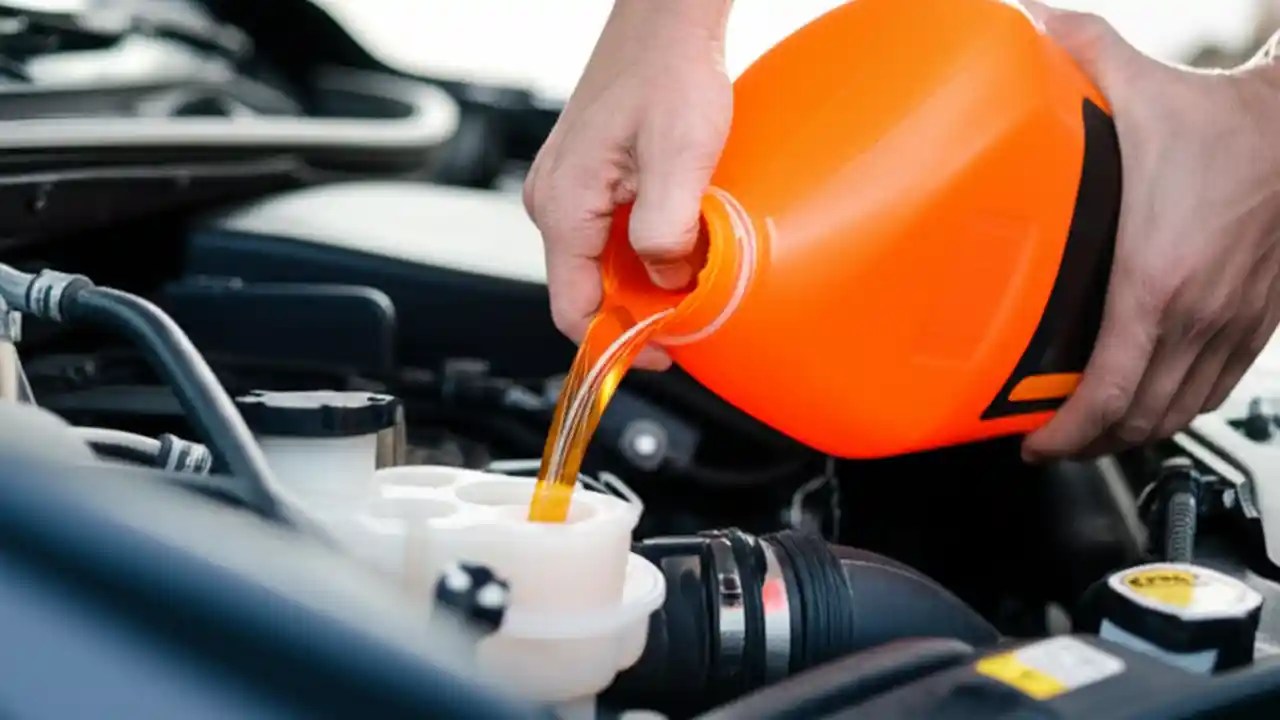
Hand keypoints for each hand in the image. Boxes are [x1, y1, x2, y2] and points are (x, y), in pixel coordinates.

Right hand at [522, 0, 733, 369]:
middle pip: (587, 290)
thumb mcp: (679, 156)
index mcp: (562, 205)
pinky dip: (641, 251)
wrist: (666, 20)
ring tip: (690, 275)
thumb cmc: (668, 71)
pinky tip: (678, 241)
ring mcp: (565, 188)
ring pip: (600, 264)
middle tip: (690, 313)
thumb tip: (667, 279)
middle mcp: (551, 200)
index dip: (619, 344)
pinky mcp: (586, 178)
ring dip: (644, 280)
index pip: (575, 310)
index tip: (664, 352)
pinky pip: (607, 236)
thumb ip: (667, 231)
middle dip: (637, 312)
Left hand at [1021, 1, 1279, 461]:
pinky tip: (1150, 401)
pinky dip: (1176, 407)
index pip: (1110, 391)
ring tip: (1090, 433)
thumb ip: (1071, 54)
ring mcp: (1233, 324)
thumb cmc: (1227, 121)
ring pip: (1180, 412)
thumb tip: (1019, 24)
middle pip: (1141, 419)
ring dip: (1132, 433)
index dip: (1066, 433)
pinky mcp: (1258, 321)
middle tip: (1049, 443)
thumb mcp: (1138, 83)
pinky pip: (1215, 387)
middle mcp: (1198, 316)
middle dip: (1089, 444)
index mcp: (1156, 280)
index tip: (1032, 443)